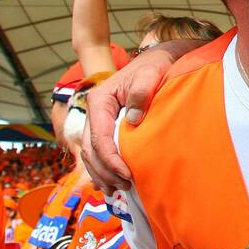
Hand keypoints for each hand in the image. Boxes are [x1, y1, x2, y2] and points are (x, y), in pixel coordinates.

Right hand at [82, 38, 203, 191]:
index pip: (99, 137)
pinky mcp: (106, 126)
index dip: (110, 159)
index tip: (127, 175)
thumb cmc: (155, 66)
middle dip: (106, 171)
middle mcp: (94, 111)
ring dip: (102, 173)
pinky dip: (102, 168)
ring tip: (120, 188)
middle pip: (91, 149)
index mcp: (100, 100)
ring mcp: (98, 120)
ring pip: (91, 153)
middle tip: (126, 185)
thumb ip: (141, 92)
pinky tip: (111, 183)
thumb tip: (132, 120)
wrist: (158, 60)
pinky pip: (98, 151)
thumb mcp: (151, 73)